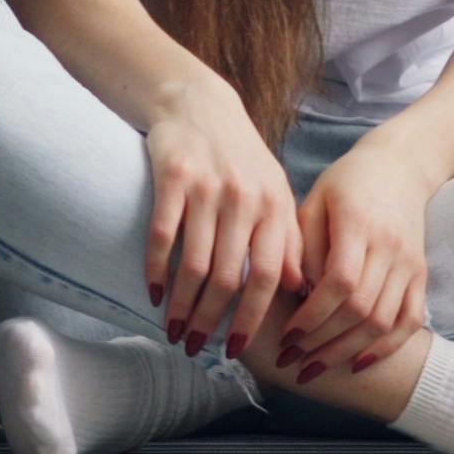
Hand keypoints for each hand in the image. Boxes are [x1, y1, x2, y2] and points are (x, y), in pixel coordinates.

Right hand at [143, 81, 303, 362]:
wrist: (198, 104)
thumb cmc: (240, 157)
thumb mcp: (275, 192)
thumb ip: (287, 239)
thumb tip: (300, 291)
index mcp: (273, 207)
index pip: (267, 277)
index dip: (251, 318)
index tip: (235, 349)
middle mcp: (243, 199)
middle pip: (226, 278)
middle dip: (209, 321)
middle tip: (194, 348)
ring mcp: (208, 188)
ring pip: (192, 264)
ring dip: (181, 306)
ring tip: (172, 331)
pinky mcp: (172, 177)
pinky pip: (161, 236)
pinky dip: (154, 271)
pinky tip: (152, 294)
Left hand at [276, 140, 436, 381]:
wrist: (401, 166)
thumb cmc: (346, 183)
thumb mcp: (314, 201)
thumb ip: (304, 246)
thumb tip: (297, 294)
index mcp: (358, 224)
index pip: (340, 281)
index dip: (313, 315)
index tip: (287, 335)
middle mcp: (389, 247)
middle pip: (360, 309)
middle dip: (322, 342)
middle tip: (291, 360)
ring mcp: (409, 263)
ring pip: (383, 321)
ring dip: (347, 351)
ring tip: (315, 368)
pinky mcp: (421, 275)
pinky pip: (410, 320)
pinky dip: (387, 347)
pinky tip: (358, 363)